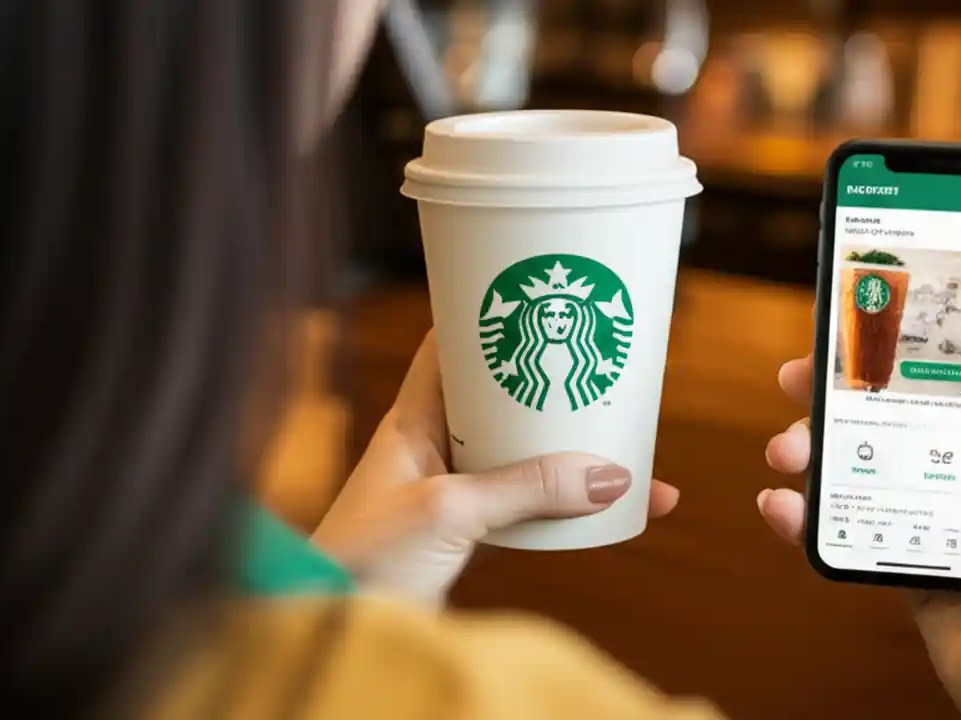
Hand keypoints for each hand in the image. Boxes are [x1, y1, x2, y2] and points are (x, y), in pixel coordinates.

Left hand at [312, 331, 679, 603]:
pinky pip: (527, 513)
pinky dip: (565, 512)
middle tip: (610, 379)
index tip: (541, 304)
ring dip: (572, 459)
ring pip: (524, 462)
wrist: (329, 627)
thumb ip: (527, 490)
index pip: (452, 349)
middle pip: (505, 406)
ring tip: (631, 453)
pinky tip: (607, 515)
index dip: (492, 322)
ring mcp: (452, 494)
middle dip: (557, 396)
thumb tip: (612, 476)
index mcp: (414, 421)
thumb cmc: (364, 559)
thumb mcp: (451, 512)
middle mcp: (434, 450)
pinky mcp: (467, 539)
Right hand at [760, 311, 960, 719]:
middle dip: (840, 398)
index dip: (909, 354)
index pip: (957, 384)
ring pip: (860, 471)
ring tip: (784, 451)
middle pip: (894, 420)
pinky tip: (780, 506)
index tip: (866, 331)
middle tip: (798, 382)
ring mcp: (935, 524)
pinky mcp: (904, 566)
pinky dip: (806, 518)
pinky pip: (848, 531)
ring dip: (812, 452)